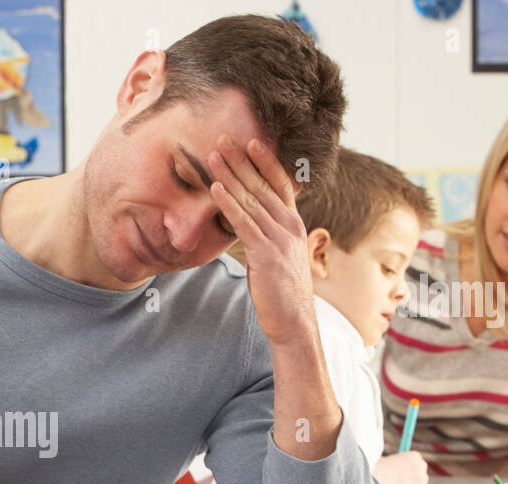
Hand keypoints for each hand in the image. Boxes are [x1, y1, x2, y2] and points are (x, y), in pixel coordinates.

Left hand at [207, 137, 314, 346]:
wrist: (293, 321)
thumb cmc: (280, 290)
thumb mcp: (277, 255)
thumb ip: (266, 235)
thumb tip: (247, 225)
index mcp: (293, 224)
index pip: (280, 184)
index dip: (266, 161)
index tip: (251, 141)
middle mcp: (289, 226)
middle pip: (262, 186)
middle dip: (242, 161)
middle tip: (224, 139)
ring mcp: (279, 239)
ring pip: (251, 200)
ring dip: (230, 175)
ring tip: (213, 156)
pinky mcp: (266, 254)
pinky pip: (244, 223)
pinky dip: (229, 204)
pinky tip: (215, 189)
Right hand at [372, 452, 428, 483]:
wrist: (382, 475)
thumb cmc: (379, 468)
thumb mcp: (387, 462)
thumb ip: (395, 465)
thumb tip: (392, 471)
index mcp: (414, 456)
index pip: (417, 463)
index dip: (410, 471)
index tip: (403, 476)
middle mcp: (421, 464)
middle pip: (422, 473)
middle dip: (414, 479)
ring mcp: (422, 476)